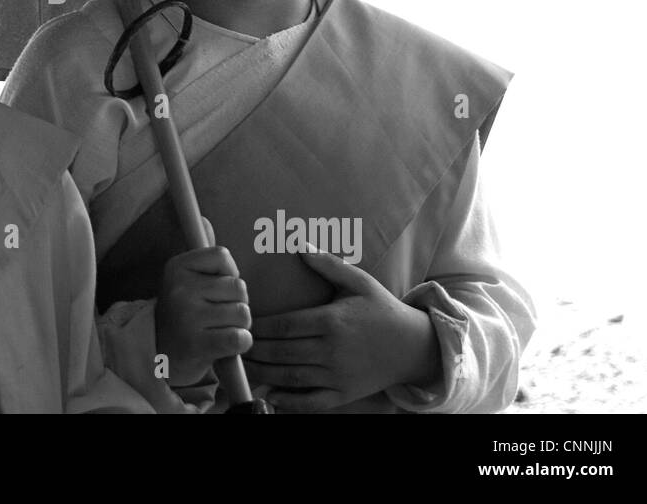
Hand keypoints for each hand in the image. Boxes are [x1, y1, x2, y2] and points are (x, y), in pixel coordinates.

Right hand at [155, 225, 251, 384]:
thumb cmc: (183, 312)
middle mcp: (180, 289)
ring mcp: (188, 317)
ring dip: (239, 324)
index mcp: (177, 267)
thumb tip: (204, 218)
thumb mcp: (185, 279)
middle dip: (237, 302)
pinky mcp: (199, 345)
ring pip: (243, 313)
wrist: (161, 354)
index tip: (215, 287)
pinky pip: (240, 337)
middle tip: (217, 313)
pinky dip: (241, 342)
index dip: (228, 273)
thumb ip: (202, 255)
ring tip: (218, 328)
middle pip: (239, 286)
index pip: (223, 256)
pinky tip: (226, 344)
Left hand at [243, 246, 439, 410]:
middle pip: (282, 353)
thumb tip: (299, 245)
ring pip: (291, 378)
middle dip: (253, 351)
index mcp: (332, 320)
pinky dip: (289, 402)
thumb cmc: (381, 309)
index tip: (240, 323)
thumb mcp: (359, 282)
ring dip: (263, 374)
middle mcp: (332, 350)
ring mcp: (338, 375)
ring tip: (243, 368)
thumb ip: (328, 264)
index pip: (284, 326)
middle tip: (232, 345)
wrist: (414, 346)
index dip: (257, 327)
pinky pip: (311, 402)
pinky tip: (270, 396)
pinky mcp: (344, 394)